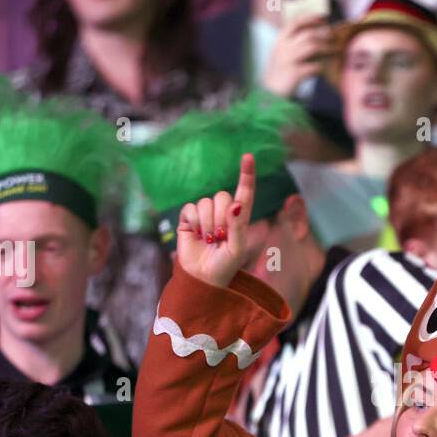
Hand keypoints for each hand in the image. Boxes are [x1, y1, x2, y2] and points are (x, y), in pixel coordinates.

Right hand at [176, 153, 256, 288]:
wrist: (202, 279)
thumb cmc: (224, 267)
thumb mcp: (237, 249)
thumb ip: (237, 226)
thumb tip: (235, 204)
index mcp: (239, 219)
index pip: (244, 193)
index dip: (246, 175)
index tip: (248, 157)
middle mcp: (223, 213)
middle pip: (223, 196)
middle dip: (222, 217)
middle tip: (220, 238)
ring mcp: (205, 215)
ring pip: (206, 202)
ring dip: (208, 223)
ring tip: (209, 240)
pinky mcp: (188, 219)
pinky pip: (190, 208)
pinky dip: (194, 222)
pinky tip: (196, 235)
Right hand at [261, 15, 335, 97]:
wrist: (270, 94)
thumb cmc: (281, 73)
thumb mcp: (283, 54)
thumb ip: (294, 43)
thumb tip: (317, 35)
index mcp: (280, 40)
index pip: (296, 22)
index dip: (311, 19)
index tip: (323, 19)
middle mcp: (283, 47)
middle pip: (308, 34)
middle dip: (324, 34)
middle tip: (335, 36)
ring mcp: (288, 60)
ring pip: (312, 47)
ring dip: (327, 48)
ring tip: (336, 50)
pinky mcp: (295, 74)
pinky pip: (314, 66)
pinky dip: (323, 66)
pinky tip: (327, 68)